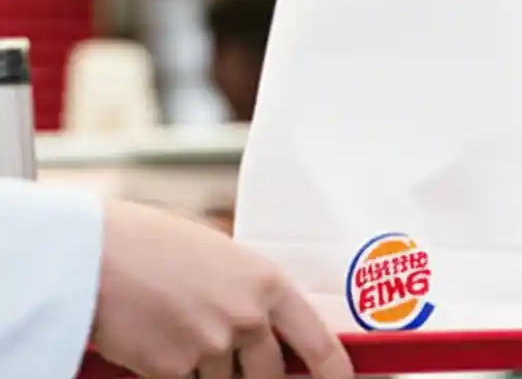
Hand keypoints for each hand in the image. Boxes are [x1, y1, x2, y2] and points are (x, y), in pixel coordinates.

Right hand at [92, 200, 353, 378]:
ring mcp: (210, 348)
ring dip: (204, 370)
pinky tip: (153, 341)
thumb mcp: (223, 261)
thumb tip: (267, 332)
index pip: (319, 344)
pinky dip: (169, 373)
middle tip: (223, 349)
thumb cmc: (154, 246)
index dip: (334, 373)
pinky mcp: (171, 369)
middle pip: (269, 375)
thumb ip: (251, 296)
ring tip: (175, 328)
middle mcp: (247, 318)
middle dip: (253, 375)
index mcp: (268, 285)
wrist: (97, 252)